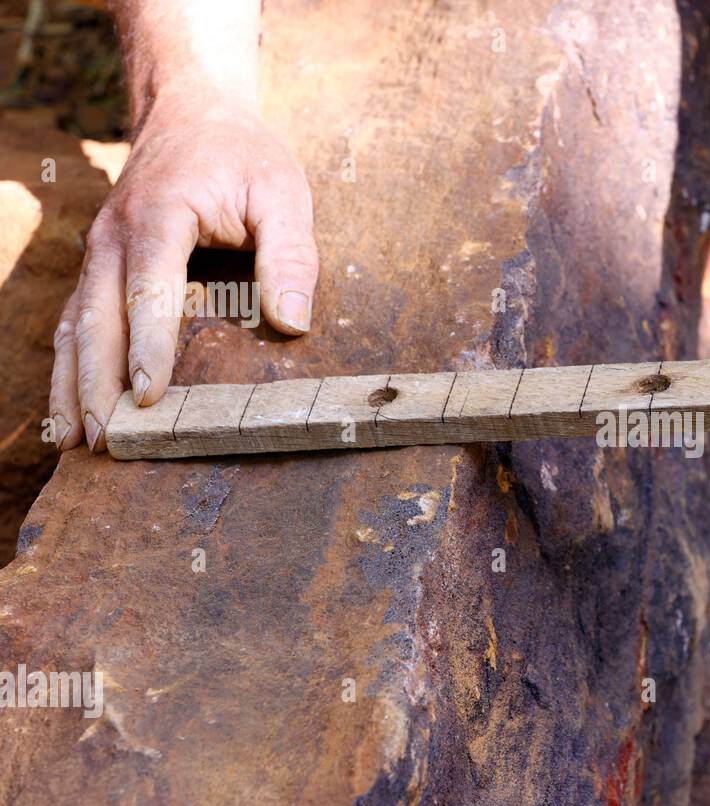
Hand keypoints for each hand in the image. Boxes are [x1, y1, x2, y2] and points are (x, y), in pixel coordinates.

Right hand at [48, 93, 317, 451]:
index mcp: (160, 216)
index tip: (149, 396)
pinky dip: (70, 365)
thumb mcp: (284, 194)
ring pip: (76, 326)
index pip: (149, 290)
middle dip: (98, 383)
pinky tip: (73, 407)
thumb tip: (293, 323)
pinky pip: (78, 321)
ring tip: (77, 441)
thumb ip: (291, 256)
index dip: (149, 346)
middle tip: (109, 439)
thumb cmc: (244, 156)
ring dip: (72, 384)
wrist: (192, 113)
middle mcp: (115, 237)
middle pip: (99, 319)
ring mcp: (99, 252)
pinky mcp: (100, 267)